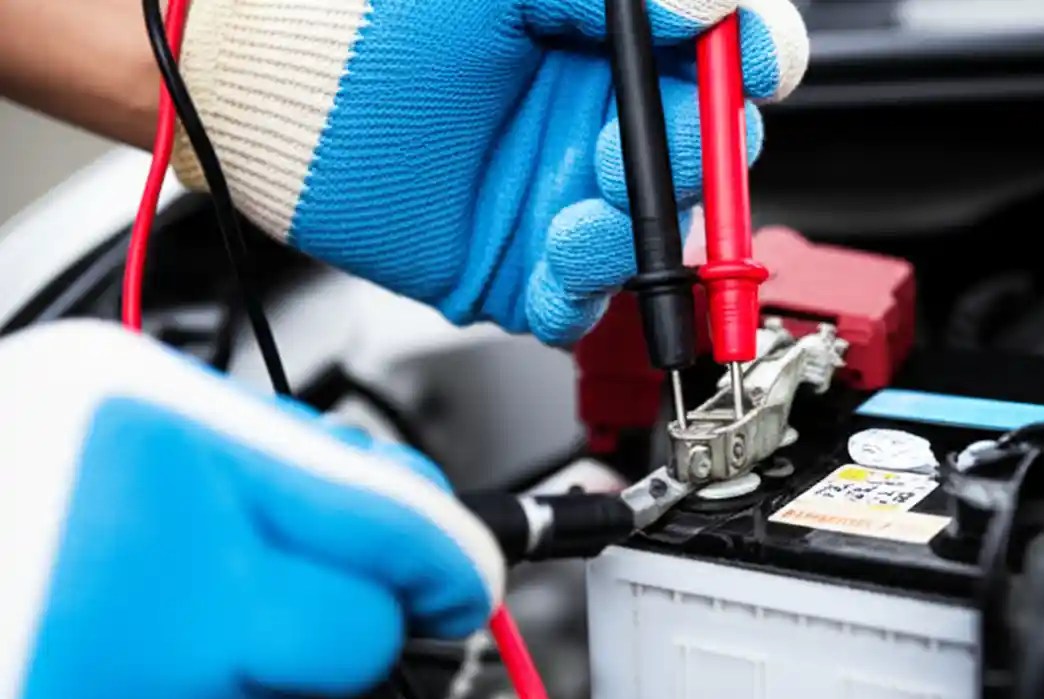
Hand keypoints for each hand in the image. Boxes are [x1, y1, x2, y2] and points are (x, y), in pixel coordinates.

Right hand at [0, 321, 503, 698]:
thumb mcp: (126, 387)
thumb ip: (274, 439)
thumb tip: (403, 501)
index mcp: (178, 470)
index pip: (402, 533)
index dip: (461, 555)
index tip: (469, 569)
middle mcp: (161, 602)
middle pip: (362, 641)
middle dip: (360, 612)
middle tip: (309, 583)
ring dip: (269, 664)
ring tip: (172, 605)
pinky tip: (149, 652)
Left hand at [173, 0, 807, 344]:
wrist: (266, 86)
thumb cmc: (369, 13)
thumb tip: (713, 17)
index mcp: (609, 45)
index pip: (722, 58)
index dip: (751, 64)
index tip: (745, 68)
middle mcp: (597, 123)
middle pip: (702, 155)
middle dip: (695, 158)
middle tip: (640, 146)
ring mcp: (562, 198)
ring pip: (656, 238)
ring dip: (643, 232)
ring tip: (585, 209)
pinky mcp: (517, 265)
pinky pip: (580, 299)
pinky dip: (586, 287)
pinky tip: (559, 252)